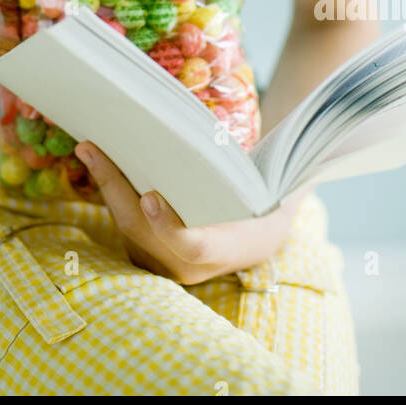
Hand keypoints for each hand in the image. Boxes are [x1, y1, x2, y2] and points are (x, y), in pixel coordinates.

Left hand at [75, 142, 310, 286]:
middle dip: (115, 187)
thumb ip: (286, 178)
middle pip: (142, 230)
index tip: (150, 198)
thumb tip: (316, 139)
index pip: (190, 247)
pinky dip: (110, 192)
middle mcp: (187, 266)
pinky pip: (123, 223)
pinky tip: (97, 160)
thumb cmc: (266, 206)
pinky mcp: (144, 252)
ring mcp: (162, 263)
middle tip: (94, 149)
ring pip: (126, 226)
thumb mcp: (279, 195)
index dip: (169, 228)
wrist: (254, 238)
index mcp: (222, 250)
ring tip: (89, 146)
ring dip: (105, 186)